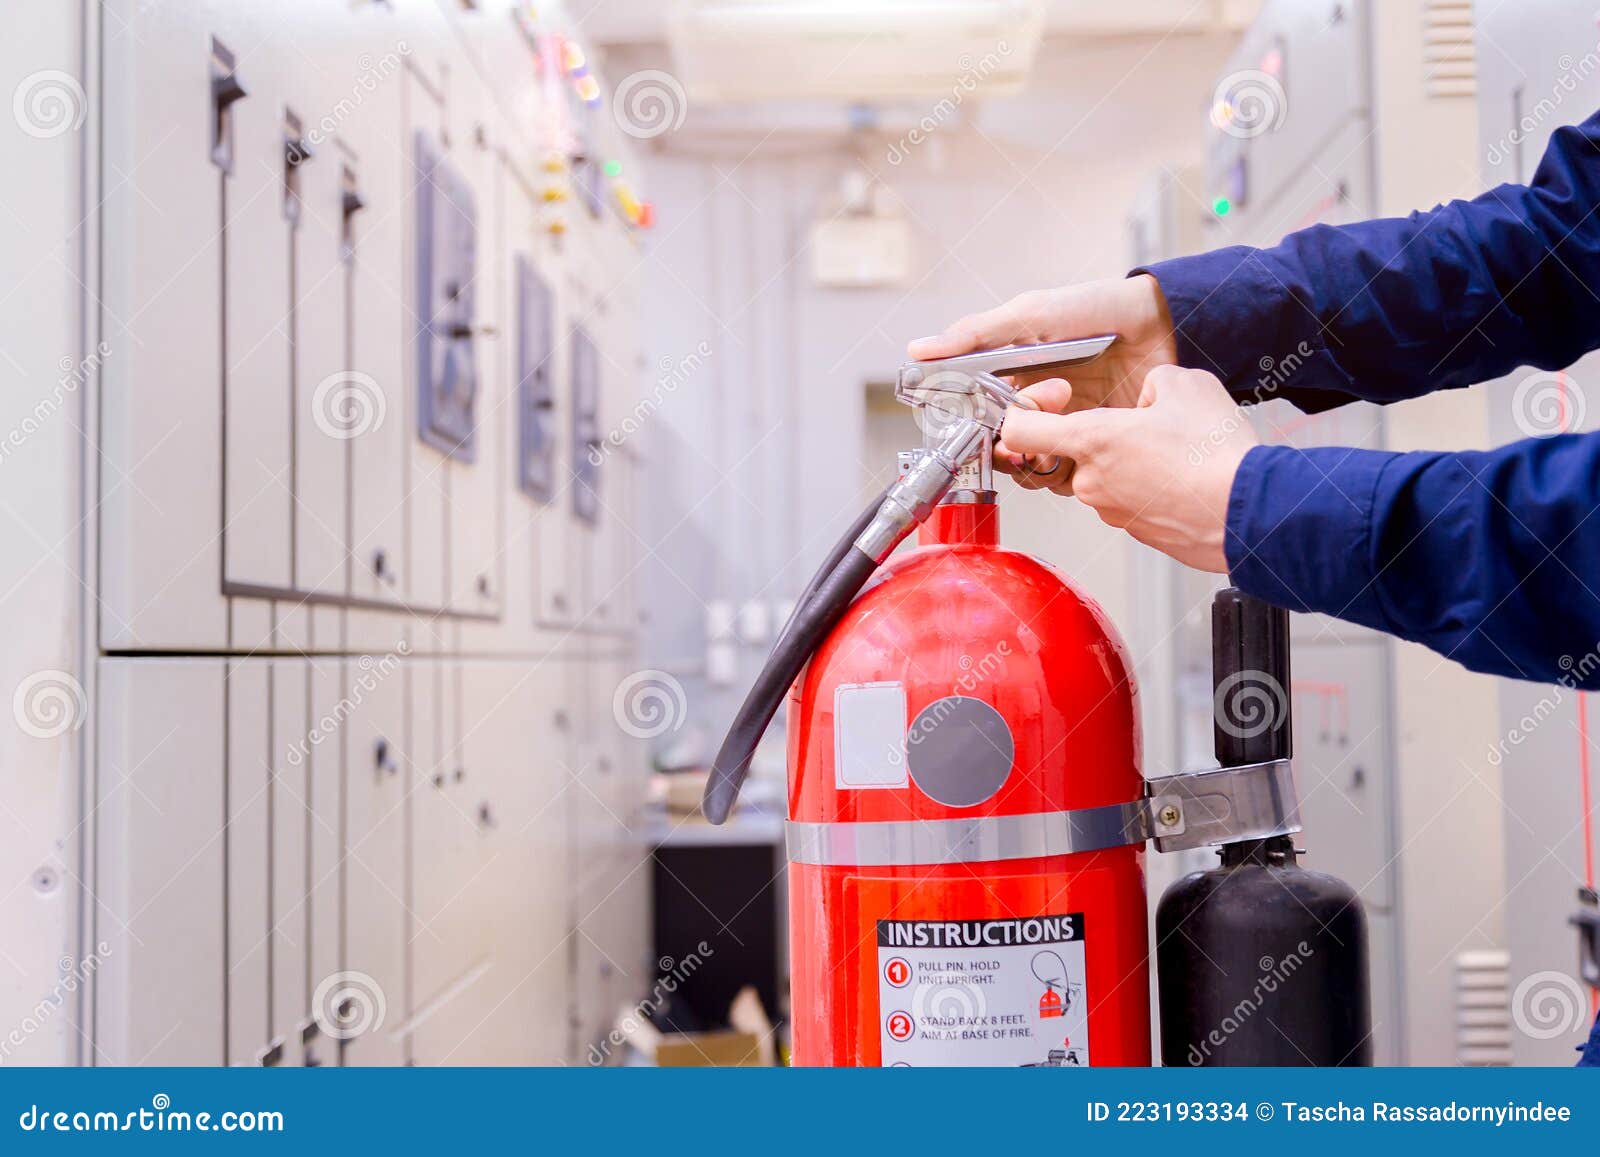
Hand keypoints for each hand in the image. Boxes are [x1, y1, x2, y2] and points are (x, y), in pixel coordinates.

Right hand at [908, 275, 1177, 493]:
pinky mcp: (1102, 446)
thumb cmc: (1096, 310)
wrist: (1162, 321)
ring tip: (1066, 420)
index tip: (987, 420)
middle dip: (1012, 444)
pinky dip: (1074, 468)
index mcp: (1013, 382)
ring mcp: (1070, 430)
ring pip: (1036, 468)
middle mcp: (1038, 411)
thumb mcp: (1028, 316)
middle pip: (1006, 451)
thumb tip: (919, 350)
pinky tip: (1088, 439)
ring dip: (1041, 456)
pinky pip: (1076, 476)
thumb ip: (974, 336)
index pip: (979, 420)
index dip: (978, 427)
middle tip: (1035, 414)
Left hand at [998, 366, 1256, 572]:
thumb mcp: (1184, 384)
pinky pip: (1129, 499)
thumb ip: (1150, 384)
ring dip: (1131, 461)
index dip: (1026, 410)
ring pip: (1105, 475)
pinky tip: (1182, 476)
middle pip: (1074, 451)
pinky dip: (1149, 487)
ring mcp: (1110, 511)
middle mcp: (1090, 482)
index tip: (1053, 400)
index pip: (1018, 430)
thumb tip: (1146, 399)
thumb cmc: (1215, 455)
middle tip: (1147, 426)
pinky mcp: (1134, 531)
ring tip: (1174, 453)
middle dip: (1106, 435)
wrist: (1249, 513)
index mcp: (1090, 441)